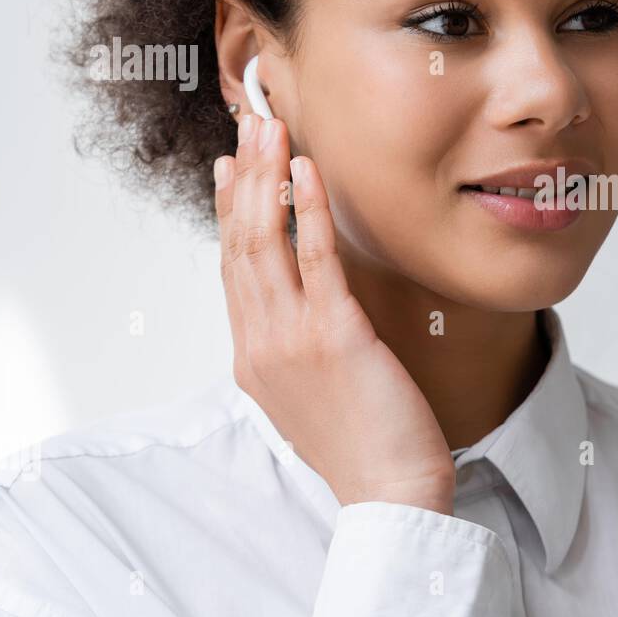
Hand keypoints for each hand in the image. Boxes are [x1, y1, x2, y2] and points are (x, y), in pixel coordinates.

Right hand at [214, 113, 455, 512]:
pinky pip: (316, 258)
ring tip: (271, 128)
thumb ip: (299, 344)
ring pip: (265, 241)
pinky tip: (309, 171)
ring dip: (266, 177)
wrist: (388, 493)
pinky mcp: (333, 335)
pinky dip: (309, 210)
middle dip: (243, 177)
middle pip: (240, 242)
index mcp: (252, 355)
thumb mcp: (314, 389)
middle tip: (250, 123)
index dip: (229, 211)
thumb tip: (310, 304)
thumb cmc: (363, 445)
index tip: (230, 168)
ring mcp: (290, 338)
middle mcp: (259, 342)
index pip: (233, 267)